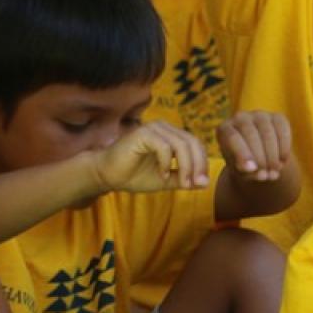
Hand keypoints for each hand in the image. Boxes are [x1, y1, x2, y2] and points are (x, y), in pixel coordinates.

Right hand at [90, 121, 209, 192]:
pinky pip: (164, 146)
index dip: (202, 163)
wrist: (107, 175)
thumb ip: (183, 179)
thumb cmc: (134, 175)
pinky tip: (162, 174)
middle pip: (192, 143)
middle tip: (195, 184)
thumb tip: (205, 183)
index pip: (196, 145)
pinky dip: (167, 162)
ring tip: (182, 183)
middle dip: (197, 165)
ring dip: (185, 166)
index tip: (201, 183)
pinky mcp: (143, 133)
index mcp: (172, 136)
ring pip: (180, 144)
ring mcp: (154, 129)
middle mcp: (165, 128)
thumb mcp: (165, 180)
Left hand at [215, 111, 291, 183]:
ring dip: (273, 154)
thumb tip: (263, 174)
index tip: (252, 169)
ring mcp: (260, 115)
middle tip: (266, 174)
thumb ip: (247, 172)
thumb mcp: (240, 171)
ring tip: (274, 171)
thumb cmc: (244, 165)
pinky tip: (283, 160)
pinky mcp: (277, 117)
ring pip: (268, 132)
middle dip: (260, 156)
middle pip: (251, 133)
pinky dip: (284, 147)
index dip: (243, 154)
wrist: (258, 157)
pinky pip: (282, 130)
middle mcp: (240, 117)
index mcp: (224, 129)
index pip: (232, 138)